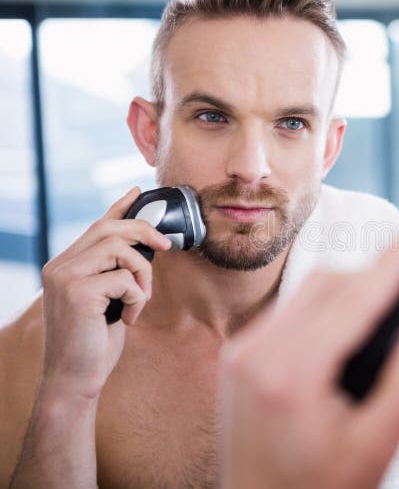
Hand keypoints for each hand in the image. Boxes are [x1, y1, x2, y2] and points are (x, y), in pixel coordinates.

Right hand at [39, 186, 172, 399]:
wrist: (75, 378)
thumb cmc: (94, 341)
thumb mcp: (108, 299)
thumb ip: (115, 272)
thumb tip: (147, 246)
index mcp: (66, 264)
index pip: (96, 225)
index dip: (120, 206)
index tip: (139, 191)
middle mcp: (60, 265)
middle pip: (110, 228)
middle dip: (145, 232)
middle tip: (166, 246)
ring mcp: (65, 277)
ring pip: (119, 248)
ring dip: (143, 272)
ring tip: (141, 298)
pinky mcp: (77, 292)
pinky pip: (124, 278)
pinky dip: (138, 296)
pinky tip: (127, 317)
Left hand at [220, 230, 398, 488]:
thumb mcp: (375, 447)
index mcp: (291, 375)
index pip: (356, 297)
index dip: (396, 258)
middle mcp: (257, 354)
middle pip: (328, 284)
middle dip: (376, 271)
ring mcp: (244, 354)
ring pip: (307, 291)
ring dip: (351, 285)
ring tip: (391, 292)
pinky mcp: (240, 359)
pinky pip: (289, 311)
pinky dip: (325, 304)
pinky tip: (350, 319)